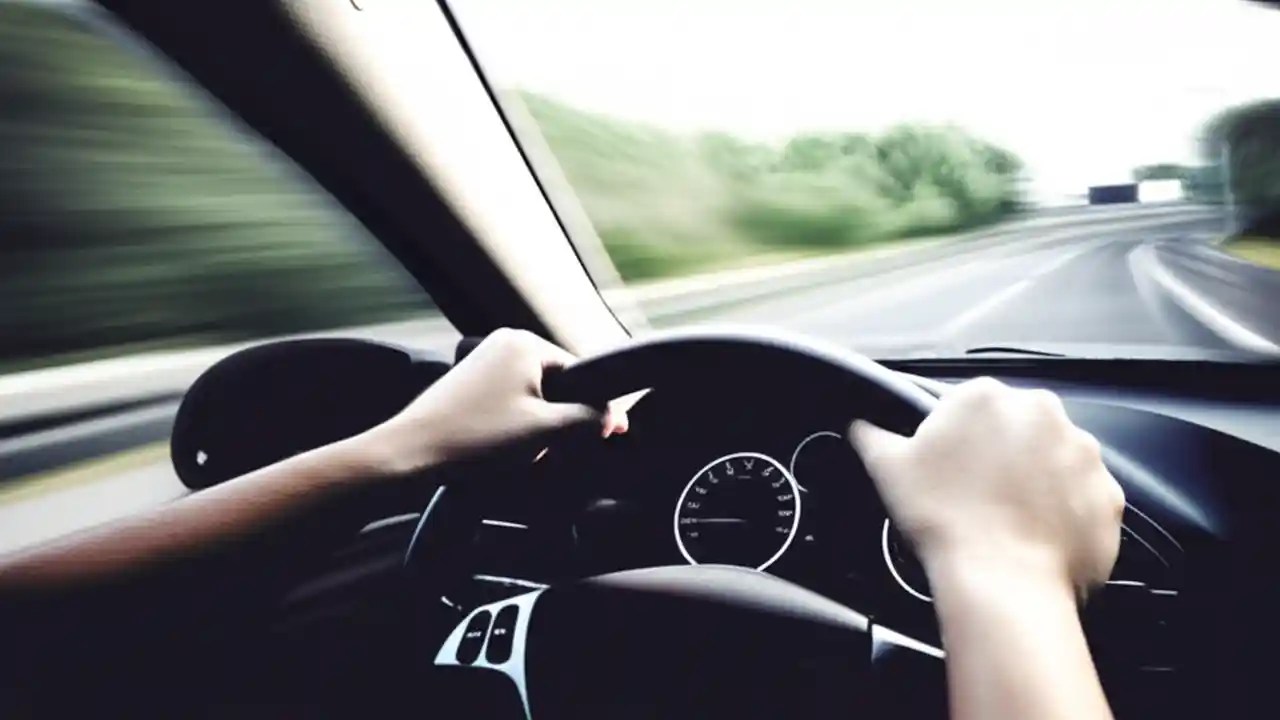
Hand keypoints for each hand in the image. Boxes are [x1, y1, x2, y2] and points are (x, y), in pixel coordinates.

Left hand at [361, 329, 625, 476]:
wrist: (411, 453)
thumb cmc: (477, 438)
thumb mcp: (545, 431)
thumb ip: (588, 419)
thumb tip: (613, 417)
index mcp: (525, 343)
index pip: (583, 373)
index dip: (597, 408)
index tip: (610, 437)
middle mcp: (505, 343)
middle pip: (559, 385)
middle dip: (564, 420)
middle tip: (559, 452)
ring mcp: (484, 362)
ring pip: (535, 397)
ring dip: (540, 428)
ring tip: (527, 455)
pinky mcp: (469, 384)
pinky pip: (511, 402)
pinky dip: (518, 427)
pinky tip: (506, 451)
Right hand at [849, 377, 1123, 598]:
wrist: (1002, 581)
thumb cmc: (944, 520)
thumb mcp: (888, 469)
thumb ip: (871, 435)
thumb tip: (860, 424)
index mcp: (986, 396)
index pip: (968, 407)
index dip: (954, 441)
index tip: (948, 472)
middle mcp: (1042, 413)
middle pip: (1015, 429)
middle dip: (1000, 457)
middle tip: (974, 497)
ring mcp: (1083, 454)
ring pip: (1053, 461)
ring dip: (1034, 483)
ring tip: (1006, 521)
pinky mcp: (1108, 495)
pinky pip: (1083, 499)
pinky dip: (1064, 514)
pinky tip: (1034, 537)